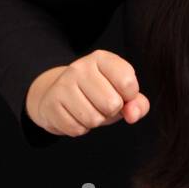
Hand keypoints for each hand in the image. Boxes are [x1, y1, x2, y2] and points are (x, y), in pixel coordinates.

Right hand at [25, 50, 149, 136]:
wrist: (58, 95)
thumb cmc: (97, 93)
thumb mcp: (121, 93)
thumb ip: (137, 104)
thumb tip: (132, 115)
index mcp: (101, 58)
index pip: (128, 82)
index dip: (129, 96)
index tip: (120, 92)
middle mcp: (80, 67)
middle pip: (112, 104)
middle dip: (111, 111)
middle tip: (101, 104)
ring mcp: (63, 84)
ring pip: (94, 119)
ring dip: (95, 121)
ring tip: (87, 109)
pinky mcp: (51, 103)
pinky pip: (76, 129)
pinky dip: (80, 128)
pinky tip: (74, 115)